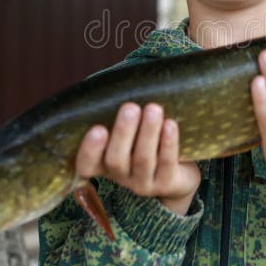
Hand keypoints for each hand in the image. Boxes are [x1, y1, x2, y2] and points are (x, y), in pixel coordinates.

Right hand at [76, 103, 201, 215]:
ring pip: (143, 160)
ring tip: (153, 109)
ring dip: (148, 133)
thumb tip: (119, 82)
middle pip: (116, 159)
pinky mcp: (166, 184)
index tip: (97, 128)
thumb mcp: (129, 133)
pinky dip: (168, 143)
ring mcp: (143, 183)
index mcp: (104, 163)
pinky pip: (167, 163)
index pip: (86, 164)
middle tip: (130, 107)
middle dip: (123, 132)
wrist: (178, 173)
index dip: (89, 150)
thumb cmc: (146, 142)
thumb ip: (121, 116)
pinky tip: (170, 125)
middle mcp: (120, 175)